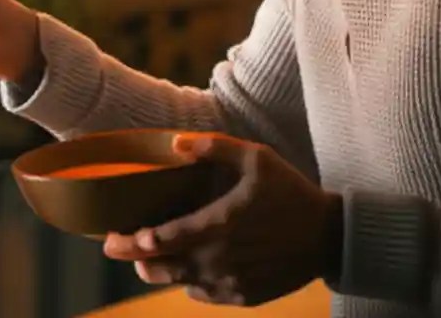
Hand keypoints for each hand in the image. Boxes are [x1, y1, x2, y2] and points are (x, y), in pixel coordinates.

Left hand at [103, 134, 339, 306]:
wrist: (330, 237)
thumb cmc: (291, 193)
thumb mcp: (257, 159)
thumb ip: (216, 147)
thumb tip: (176, 143)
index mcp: (218, 225)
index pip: (160, 240)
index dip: (132, 242)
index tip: (111, 237)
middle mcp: (219, 260)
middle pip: (160, 267)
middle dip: (134, 258)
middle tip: (117, 247)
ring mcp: (230, 282)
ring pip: (178, 282)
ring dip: (158, 271)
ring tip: (145, 259)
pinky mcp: (242, 296)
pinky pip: (203, 294)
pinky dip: (189, 281)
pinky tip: (187, 267)